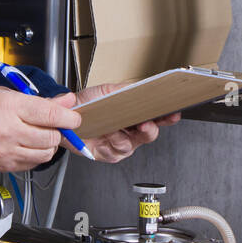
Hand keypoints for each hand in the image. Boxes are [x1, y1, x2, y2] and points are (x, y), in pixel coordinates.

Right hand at [0, 87, 80, 172]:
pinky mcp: (4, 166)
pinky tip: (28, 146)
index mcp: (11, 107)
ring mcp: (7, 152)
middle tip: (53, 126)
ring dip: (49, 145)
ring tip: (39, 136)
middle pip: (51, 137)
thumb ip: (41, 101)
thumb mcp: (8, 94)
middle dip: (58, 131)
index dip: (69, 117)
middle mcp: (9, 131)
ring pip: (45, 154)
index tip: (74, 118)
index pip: (50, 115)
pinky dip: (36, 156)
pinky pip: (33, 164)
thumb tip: (66, 102)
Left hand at [63, 82, 180, 162]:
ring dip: (123, 137)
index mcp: (136, 115)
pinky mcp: (109, 154)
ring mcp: (122, 144)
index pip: (157, 117)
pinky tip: (105, 138)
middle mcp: (132, 132)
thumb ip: (124, 90)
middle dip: (149, 129)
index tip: (173, 113)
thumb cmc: (89, 104)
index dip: (167, 117)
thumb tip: (140, 88)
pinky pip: (114, 153)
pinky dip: (109, 145)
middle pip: (150, 134)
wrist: (68, 115)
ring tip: (114, 130)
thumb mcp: (107, 91)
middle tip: (144, 124)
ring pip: (131, 145)